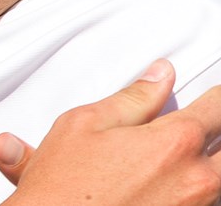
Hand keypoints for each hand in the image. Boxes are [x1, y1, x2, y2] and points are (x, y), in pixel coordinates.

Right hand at [0, 59, 220, 205]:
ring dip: (208, 166)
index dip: (214, 98)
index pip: (219, 106)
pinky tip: (169, 186)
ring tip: (177, 162)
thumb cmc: (62, 188)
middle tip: (201, 129)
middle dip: (216, 132)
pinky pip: (209, 202)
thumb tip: (160, 75)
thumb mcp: (84, 124)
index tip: (210, 98)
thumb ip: (132, 98)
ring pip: (220, 178)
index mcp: (174, 143)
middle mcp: (197, 178)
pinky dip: (199, 192)